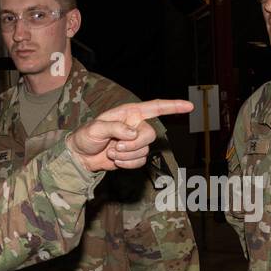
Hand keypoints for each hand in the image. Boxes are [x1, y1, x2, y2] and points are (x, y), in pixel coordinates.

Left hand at [66, 99, 193, 171]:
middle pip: (150, 135)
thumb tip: (132, 133)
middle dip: (133, 145)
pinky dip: (127, 164)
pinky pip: (140, 162)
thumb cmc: (86, 136)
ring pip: (144, 151)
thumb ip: (115, 128)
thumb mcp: (96, 128)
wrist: (81, 156)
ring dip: (126, 156)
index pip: (155, 107)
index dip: (173, 106)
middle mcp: (136, 126)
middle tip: (115, 147)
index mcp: (129, 113)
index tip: (189, 106)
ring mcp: (136, 142)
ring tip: (110, 152)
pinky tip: (115, 160)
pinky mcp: (134, 156)